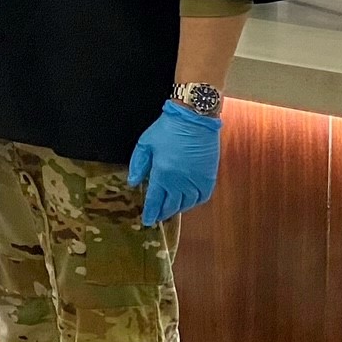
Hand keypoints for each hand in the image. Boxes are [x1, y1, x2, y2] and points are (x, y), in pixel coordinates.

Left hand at [127, 101, 222, 225]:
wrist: (194, 119)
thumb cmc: (167, 129)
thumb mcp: (145, 144)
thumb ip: (138, 165)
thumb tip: (133, 183)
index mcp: (163, 174)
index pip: (155, 200)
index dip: (150, 212)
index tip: (147, 221)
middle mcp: (181, 182)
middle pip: (171, 205)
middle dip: (162, 213)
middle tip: (157, 217)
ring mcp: (196, 181)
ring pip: (187, 204)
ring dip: (177, 209)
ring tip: (169, 210)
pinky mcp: (209, 178)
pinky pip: (202, 198)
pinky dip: (193, 203)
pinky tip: (187, 202)